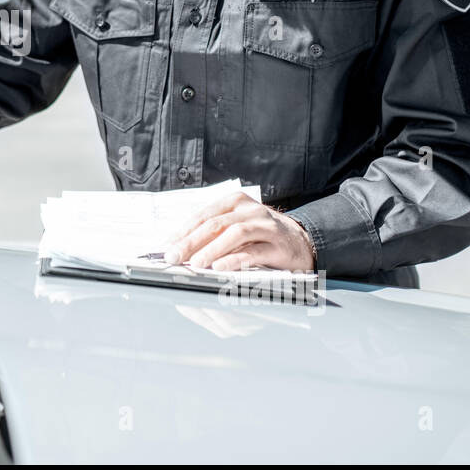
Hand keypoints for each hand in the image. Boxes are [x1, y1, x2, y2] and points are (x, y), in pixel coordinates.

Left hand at [161, 190, 314, 271]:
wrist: (302, 241)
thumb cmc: (261, 236)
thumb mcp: (237, 227)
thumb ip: (213, 233)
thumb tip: (180, 248)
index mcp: (235, 202)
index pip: (204, 215)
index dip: (183, 231)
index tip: (167, 246)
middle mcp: (250, 211)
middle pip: (215, 224)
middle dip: (191, 241)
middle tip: (174, 256)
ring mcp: (266, 226)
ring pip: (235, 234)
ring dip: (212, 249)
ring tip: (195, 263)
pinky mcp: (278, 246)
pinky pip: (253, 252)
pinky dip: (234, 259)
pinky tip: (220, 267)